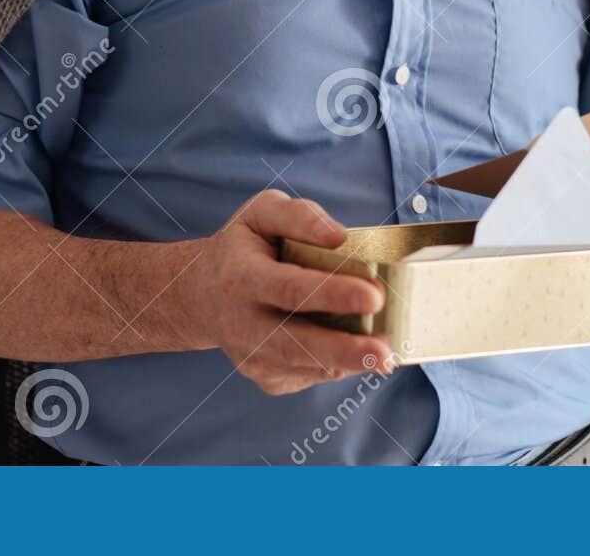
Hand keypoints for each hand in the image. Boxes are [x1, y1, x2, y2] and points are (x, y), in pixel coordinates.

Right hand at [190, 189, 393, 394]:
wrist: (202, 294)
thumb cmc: (243, 246)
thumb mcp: (261, 212)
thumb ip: (300, 216)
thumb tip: (341, 237)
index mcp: (241, 278)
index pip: (290, 288)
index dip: (332, 294)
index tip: (373, 296)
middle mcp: (242, 324)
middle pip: (297, 343)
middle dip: (345, 350)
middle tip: (385, 352)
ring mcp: (252, 357)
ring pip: (308, 365)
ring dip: (350, 363)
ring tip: (386, 355)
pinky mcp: (266, 377)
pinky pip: (310, 375)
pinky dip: (339, 366)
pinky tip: (357, 351)